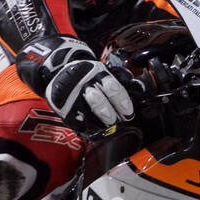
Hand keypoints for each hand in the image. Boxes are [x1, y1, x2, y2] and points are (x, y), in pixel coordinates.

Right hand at [17, 36, 134, 135]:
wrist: (59, 69)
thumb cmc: (89, 75)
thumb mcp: (104, 72)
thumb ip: (121, 81)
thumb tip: (140, 90)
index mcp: (98, 72)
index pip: (113, 88)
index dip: (123, 103)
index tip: (128, 113)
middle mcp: (84, 82)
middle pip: (99, 101)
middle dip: (111, 116)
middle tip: (117, 122)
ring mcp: (71, 94)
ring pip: (87, 112)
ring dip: (100, 123)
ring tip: (107, 127)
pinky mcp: (61, 105)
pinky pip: (75, 120)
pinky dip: (86, 127)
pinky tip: (93, 129)